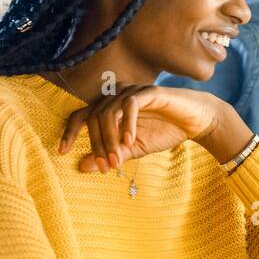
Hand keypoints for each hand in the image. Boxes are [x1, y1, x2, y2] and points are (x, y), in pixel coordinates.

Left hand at [59, 84, 250, 171]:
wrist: (196, 122)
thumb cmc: (165, 132)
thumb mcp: (134, 150)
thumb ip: (111, 155)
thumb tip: (82, 166)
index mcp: (110, 108)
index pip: (82, 116)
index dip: (69, 132)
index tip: (62, 152)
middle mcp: (117, 96)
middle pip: (93, 117)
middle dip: (97, 145)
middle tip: (106, 166)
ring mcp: (133, 92)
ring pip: (108, 112)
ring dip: (111, 139)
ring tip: (118, 159)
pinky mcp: (149, 92)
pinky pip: (130, 106)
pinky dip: (127, 124)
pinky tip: (130, 141)